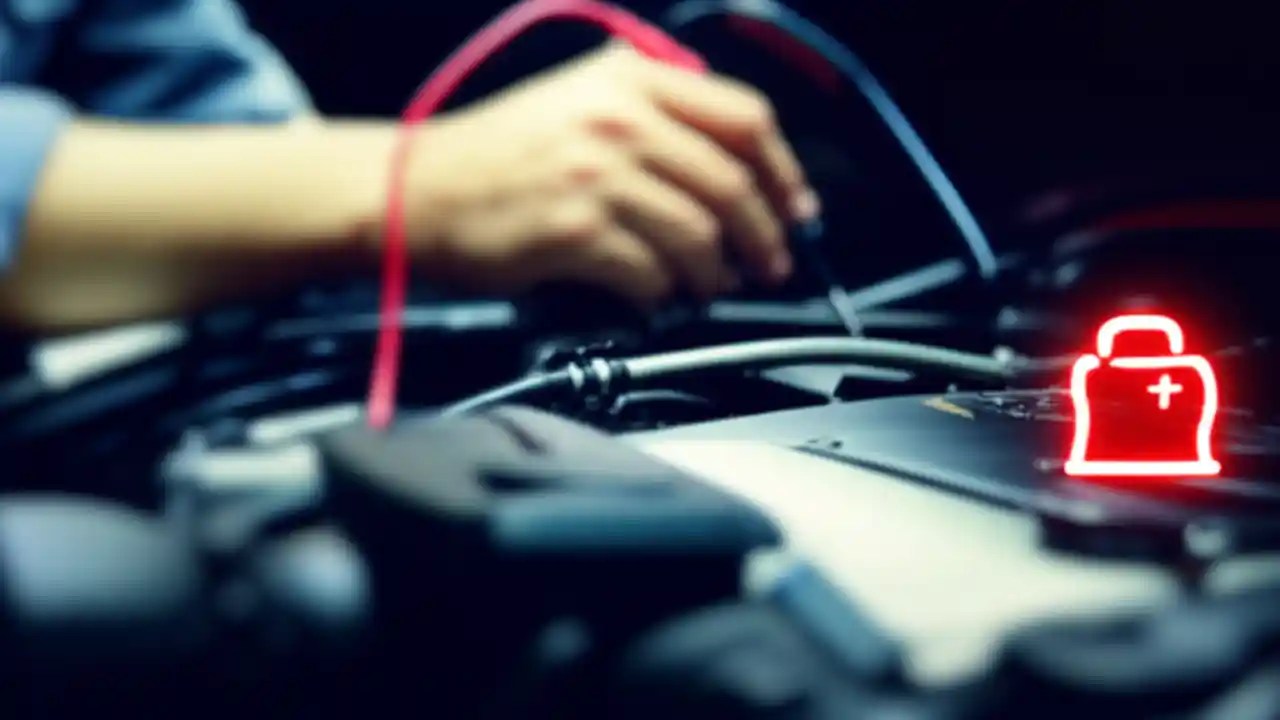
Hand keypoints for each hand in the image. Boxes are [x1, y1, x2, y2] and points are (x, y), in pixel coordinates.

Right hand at [399, 44, 818, 307]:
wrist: (417, 190)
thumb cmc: (498, 153)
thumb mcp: (580, 98)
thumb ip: (655, 111)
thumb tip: (734, 168)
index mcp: (630, 77)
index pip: (745, 118)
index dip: (785, 171)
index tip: (797, 208)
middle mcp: (620, 119)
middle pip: (732, 183)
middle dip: (763, 236)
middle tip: (769, 264)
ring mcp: (597, 175)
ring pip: (699, 235)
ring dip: (714, 273)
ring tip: (709, 286)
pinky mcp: (575, 232)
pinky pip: (650, 274)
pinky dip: (662, 293)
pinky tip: (655, 295)